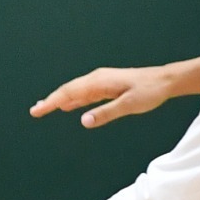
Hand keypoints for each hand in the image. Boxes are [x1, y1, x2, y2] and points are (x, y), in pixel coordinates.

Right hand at [30, 65, 177, 127]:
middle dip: (50, 100)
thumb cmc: (149, 91)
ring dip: (60, 99)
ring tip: (45, 108)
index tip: (37, 110)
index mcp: (99, 81)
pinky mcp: (106, 86)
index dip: (52, 102)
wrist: (165, 80)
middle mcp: (97, 78)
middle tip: (35, 111)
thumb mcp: (129, 105)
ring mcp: (101, 81)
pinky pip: (85, 93)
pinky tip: (68, 106)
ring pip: (75, 91)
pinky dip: (73, 99)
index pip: (69, 92)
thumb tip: (84, 121)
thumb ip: (106, 113)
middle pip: (68, 90)